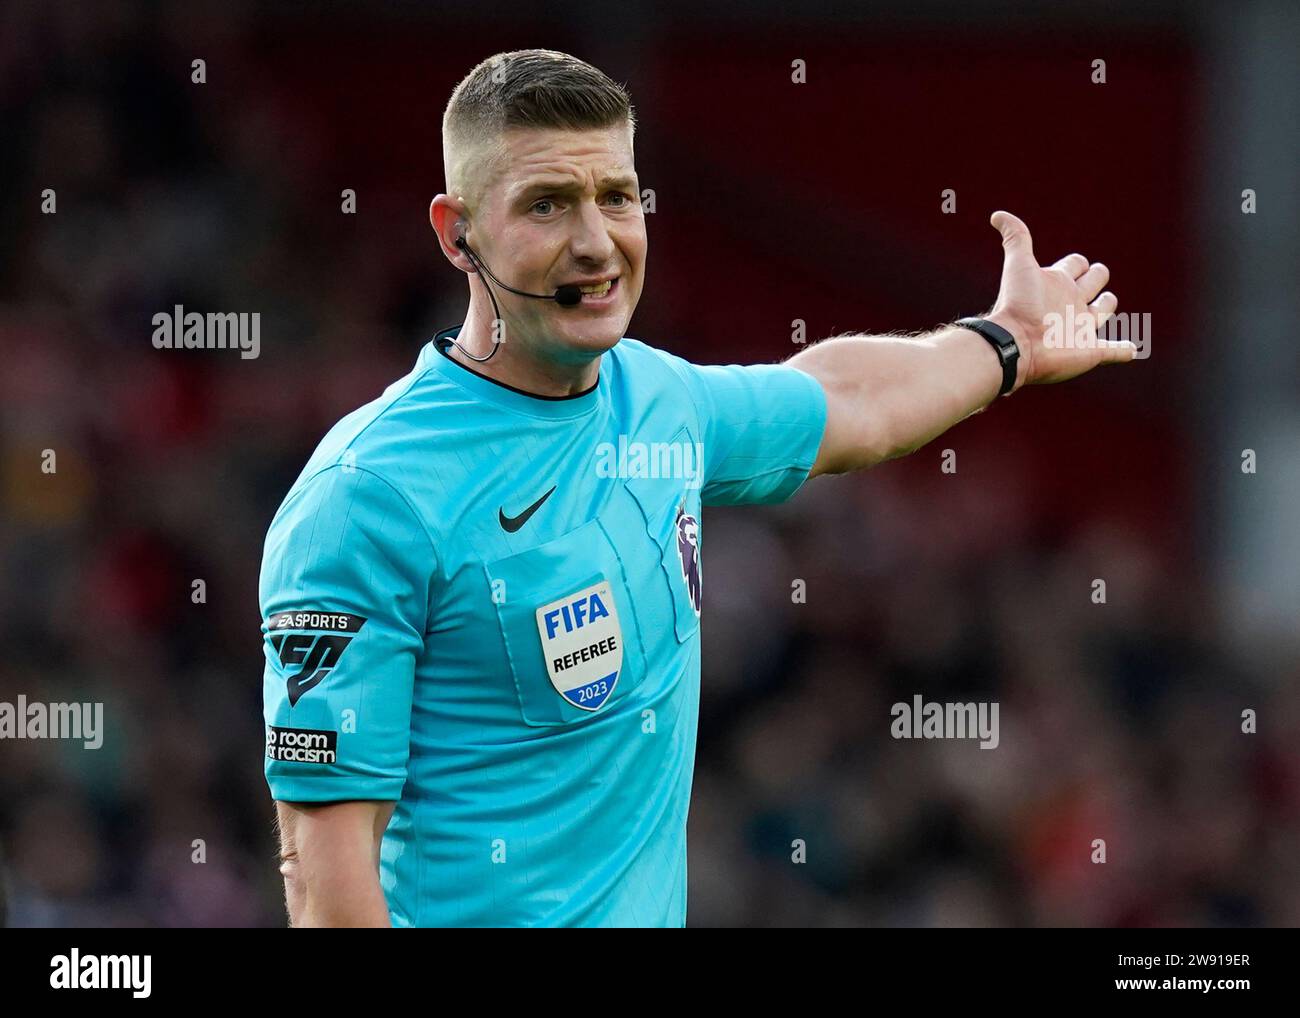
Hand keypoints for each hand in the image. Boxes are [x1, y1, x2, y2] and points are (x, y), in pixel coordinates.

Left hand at [984, 211, 1135, 391]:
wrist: (1016, 343)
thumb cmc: (1018, 303)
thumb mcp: (1020, 264)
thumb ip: (1016, 237)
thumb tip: (996, 215)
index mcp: (1058, 284)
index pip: (1074, 265)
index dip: (1077, 263)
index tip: (1077, 263)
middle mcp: (1071, 304)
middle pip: (1092, 284)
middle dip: (1096, 278)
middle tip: (1096, 276)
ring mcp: (1082, 328)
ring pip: (1102, 313)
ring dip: (1106, 307)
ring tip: (1106, 305)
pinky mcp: (1091, 351)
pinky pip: (1114, 351)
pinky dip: (1123, 351)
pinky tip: (1130, 349)